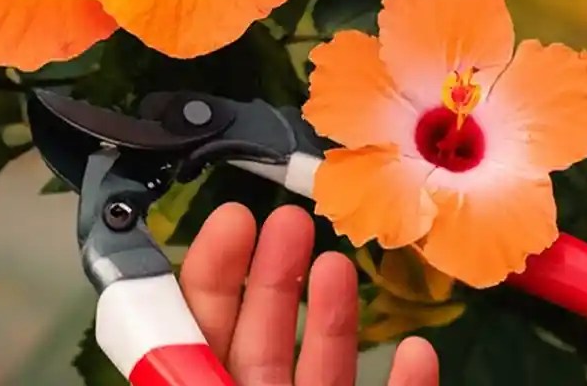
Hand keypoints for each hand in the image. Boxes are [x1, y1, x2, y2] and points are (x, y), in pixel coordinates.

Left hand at [179, 203, 438, 385]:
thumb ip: (188, 378)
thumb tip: (167, 341)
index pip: (198, 331)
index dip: (213, 274)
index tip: (234, 220)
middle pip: (262, 338)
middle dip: (274, 273)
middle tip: (290, 217)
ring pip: (324, 370)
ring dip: (335, 316)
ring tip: (336, 263)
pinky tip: (419, 351)